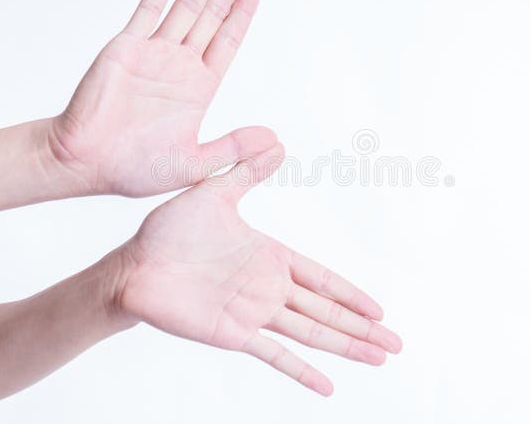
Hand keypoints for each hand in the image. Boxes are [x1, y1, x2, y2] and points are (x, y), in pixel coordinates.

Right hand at [49, 0, 275, 195]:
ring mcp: (154, 53)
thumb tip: (274, 141)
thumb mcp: (195, 164)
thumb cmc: (135, 169)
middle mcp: (179, 65)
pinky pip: (149, 9)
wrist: (85, 163)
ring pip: (188, 6)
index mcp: (198, 89)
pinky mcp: (127, 47)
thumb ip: (233, 148)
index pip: (228, 40)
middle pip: (213, 14)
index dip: (243, 13)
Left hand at [114, 144, 402, 395]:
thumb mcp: (213, 194)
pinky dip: (302, 371)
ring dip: (345, 346)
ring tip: (378, 358)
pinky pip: (275, 355)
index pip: (321, 278)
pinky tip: (327, 386)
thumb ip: (246, 172)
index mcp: (269, 257)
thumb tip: (277, 142)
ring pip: (312, 333)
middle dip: (362, 327)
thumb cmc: (168, 232)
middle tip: (395, 342)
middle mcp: (268, 288)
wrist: (133, 267)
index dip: (351, 293)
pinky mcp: (234, 333)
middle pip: (327, 310)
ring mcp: (253, 313)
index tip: (379, 308)